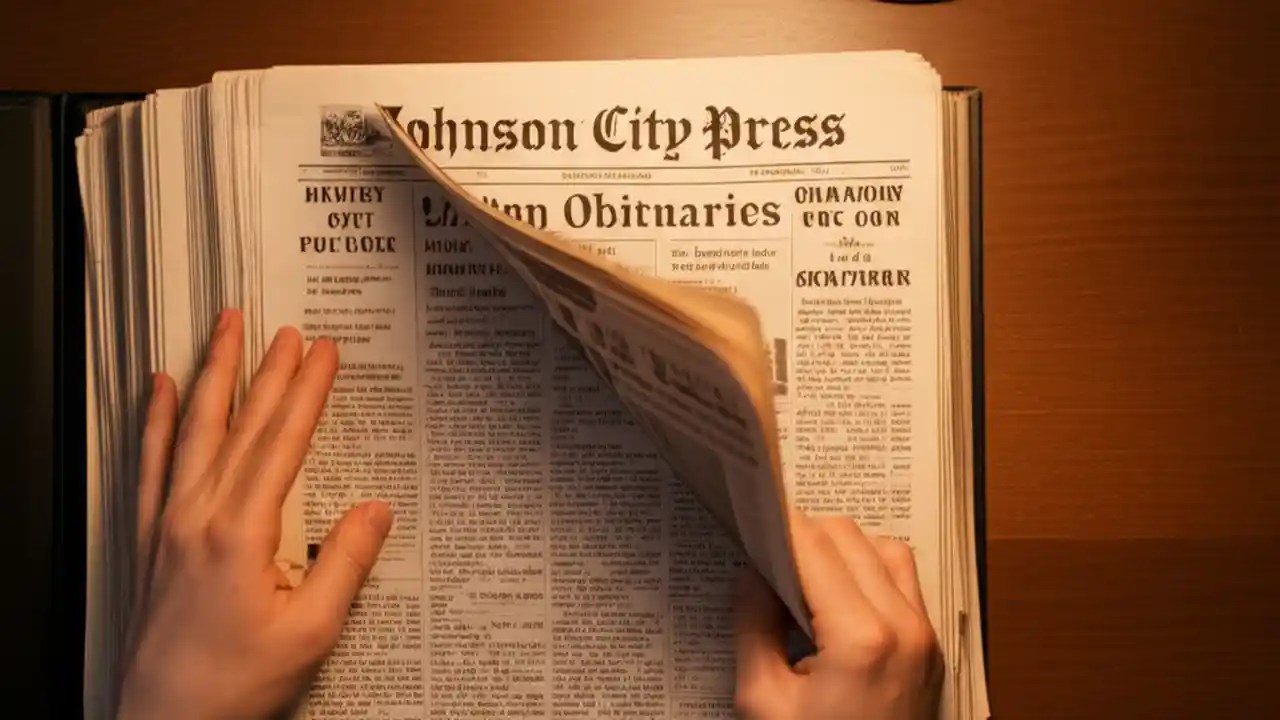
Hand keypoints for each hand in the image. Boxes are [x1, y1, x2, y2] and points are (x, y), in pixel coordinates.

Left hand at [117, 309, 392, 718]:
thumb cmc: (236, 685)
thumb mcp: (311, 632)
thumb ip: (344, 563)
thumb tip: (375, 510)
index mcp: (241, 532)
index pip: (282, 442)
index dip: (307, 393)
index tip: (325, 352)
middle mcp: (198, 516)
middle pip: (239, 425)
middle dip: (267, 370)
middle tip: (286, 329)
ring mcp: (166, 524)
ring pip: (192, 431)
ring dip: (211, 375)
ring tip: (222, 331)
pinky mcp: (146, 540)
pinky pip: (148, 465)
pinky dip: (155, 422)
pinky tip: (160, 391)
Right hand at [733, 510, 942, 719]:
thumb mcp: (762, 702)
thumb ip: (753, 625)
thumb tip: (750, 573)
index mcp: (863, 638)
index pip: (814, 545)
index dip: (777, 526)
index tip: (750, 521)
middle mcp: (906, 628)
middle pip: (851, 536)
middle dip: (805, 536)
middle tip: (767, 556)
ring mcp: (926, 639)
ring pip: (886, 548)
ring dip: (844, 548)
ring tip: (803, 577)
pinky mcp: (933, 652)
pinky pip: (906, 582)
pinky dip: (872, 570)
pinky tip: (837, 598)